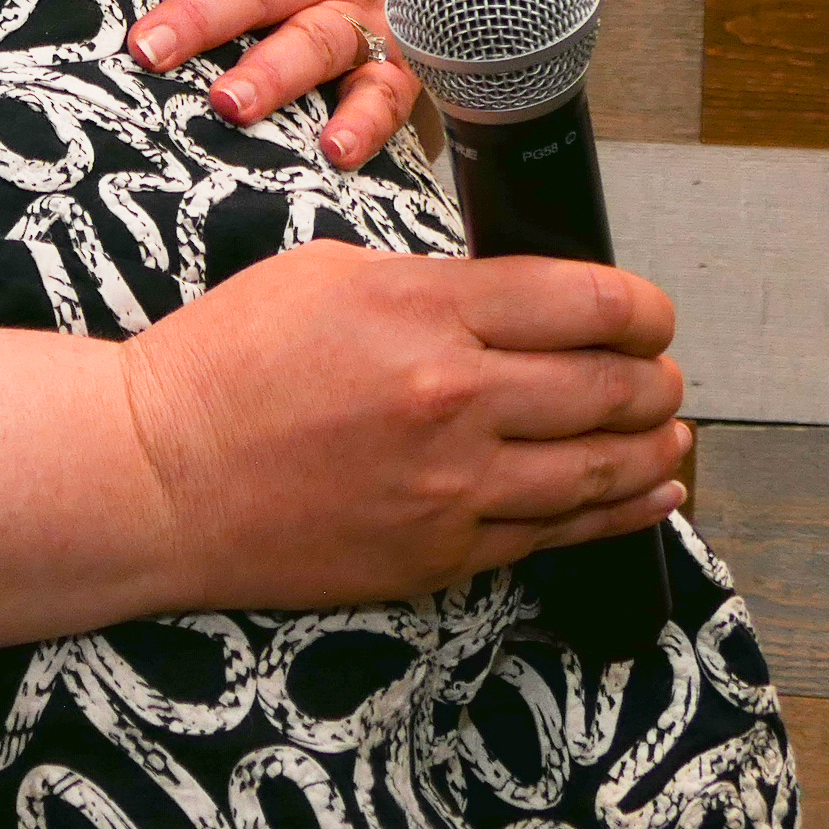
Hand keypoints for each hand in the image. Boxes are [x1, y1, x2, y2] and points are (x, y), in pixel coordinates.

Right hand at [120, 242, 688, 610]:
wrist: (158, 474)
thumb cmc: (224, 362)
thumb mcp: (324, 274)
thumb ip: (431, 284)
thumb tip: (513, 302)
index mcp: (423, 310)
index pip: (585, 301)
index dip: (641, 305)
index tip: (649, 311)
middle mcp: (454, 399)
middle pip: (613, 387)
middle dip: (656, 376)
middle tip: (663, 370)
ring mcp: (454, 488)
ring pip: (605, 470)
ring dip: (656, 447)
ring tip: (670, 431)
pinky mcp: (442, 555)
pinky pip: (559, 534)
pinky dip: (619, 512)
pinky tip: (648, 496)